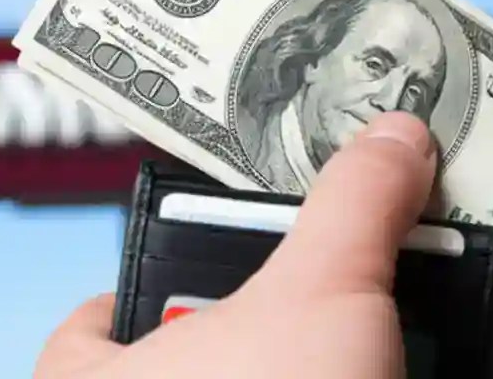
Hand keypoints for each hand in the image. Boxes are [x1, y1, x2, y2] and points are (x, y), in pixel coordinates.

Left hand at [34, 112, 436, 378]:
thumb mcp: (320, 293)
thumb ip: (353, 205)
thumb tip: (393, 137)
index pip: (95, 319)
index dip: (152, 278)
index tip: (216, 247)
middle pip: (201, 350)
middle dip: (274, 320)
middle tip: (339, 284)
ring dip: (330, 362)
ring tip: (385, 333)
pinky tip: (398, 376)